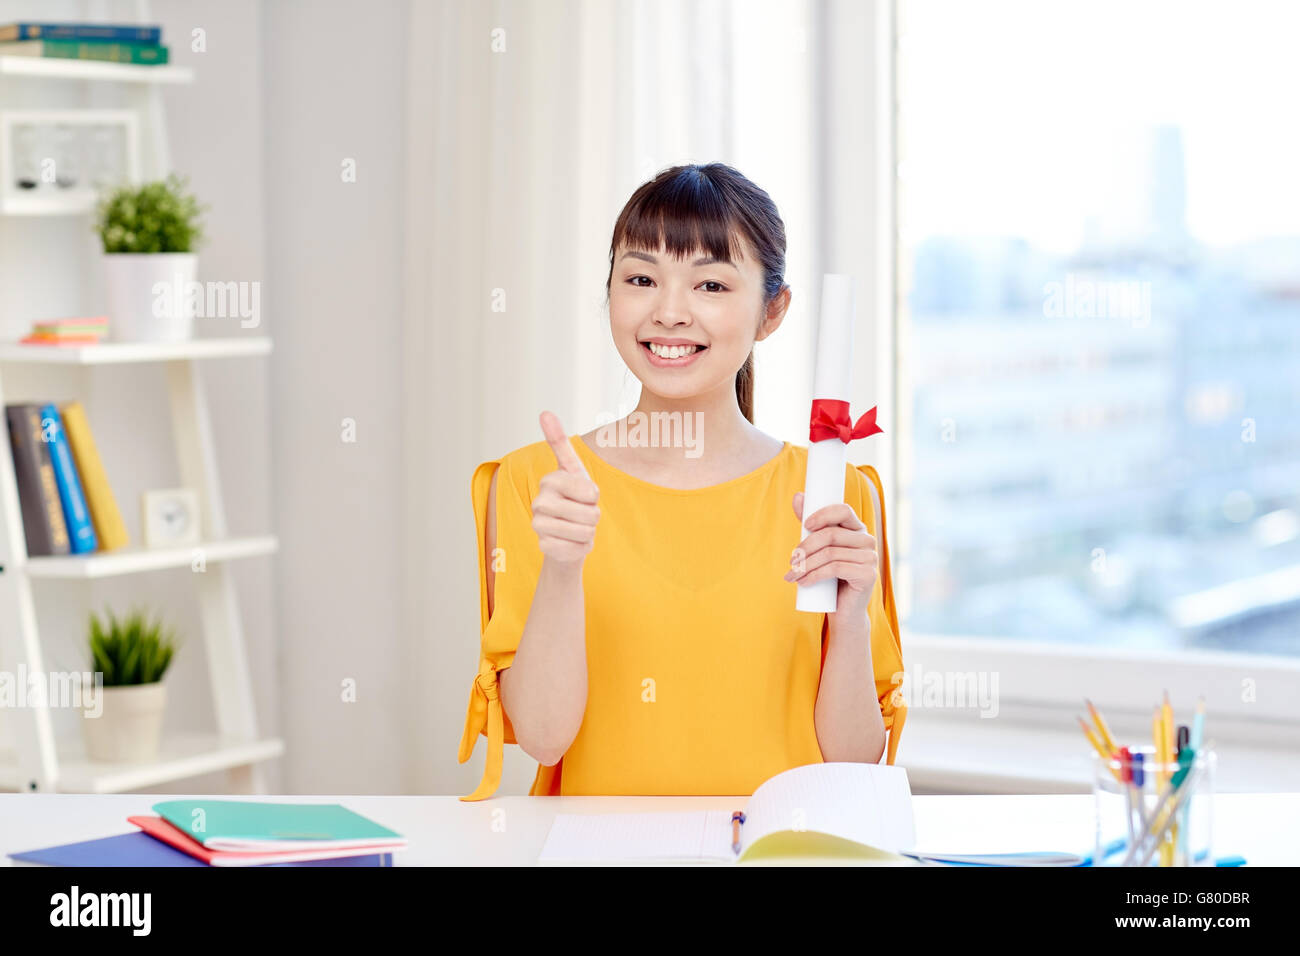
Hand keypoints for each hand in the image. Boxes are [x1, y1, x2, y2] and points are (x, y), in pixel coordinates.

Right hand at [533, 411, 600, 563]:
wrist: (565, 535)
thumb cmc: (574, 499)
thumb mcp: (574, 470)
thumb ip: (560, 442)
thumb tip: (544, 412)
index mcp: (550, 480)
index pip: (590, 491)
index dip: (594, 496)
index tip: (584, 494)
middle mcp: (540, 501)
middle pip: (591, 513)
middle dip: (594, 517)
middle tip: (581, 514)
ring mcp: (539, 525)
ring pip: (586, 532)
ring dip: (588, 533)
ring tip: (576, 528)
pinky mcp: (544, 547)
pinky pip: (579, 548)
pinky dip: (582, 548)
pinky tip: (570, 543)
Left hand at [784, 492, 876, 617]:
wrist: (843, 610)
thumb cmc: (830, 578)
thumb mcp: (819, 549)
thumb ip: (810, 525)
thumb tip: (798, 496)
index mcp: (857, 530)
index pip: (843, 510)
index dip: (823, 514)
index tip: (805, 525)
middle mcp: (867, 541)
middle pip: (831, 534)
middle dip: (806, 547)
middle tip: (792, 561)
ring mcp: (870, 558)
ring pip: (830, 553)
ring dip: (806, 565)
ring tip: (793, 576)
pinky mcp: (868, 575)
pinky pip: (836, 568)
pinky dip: (815, 575)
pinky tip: (804, 582)